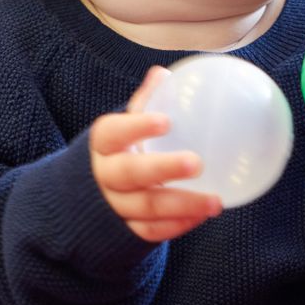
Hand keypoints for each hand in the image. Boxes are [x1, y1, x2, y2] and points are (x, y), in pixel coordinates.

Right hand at [91, 66, 222, 242]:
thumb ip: (143, 103)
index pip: (112, 132)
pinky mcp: (125, 231)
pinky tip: (201, 216)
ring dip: (183, 204)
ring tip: (216, 201)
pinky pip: (151, 231)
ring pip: (146, 206)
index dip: (136, 127)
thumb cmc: (118, 152)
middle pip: (129, 173)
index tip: (164, 121)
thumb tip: (163, 73)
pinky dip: (177, 225)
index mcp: (103, 145)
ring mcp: (114, 206)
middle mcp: (104, 176)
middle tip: (197, 163)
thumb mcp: (122, 127)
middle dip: (164, 169)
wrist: (88, 196)